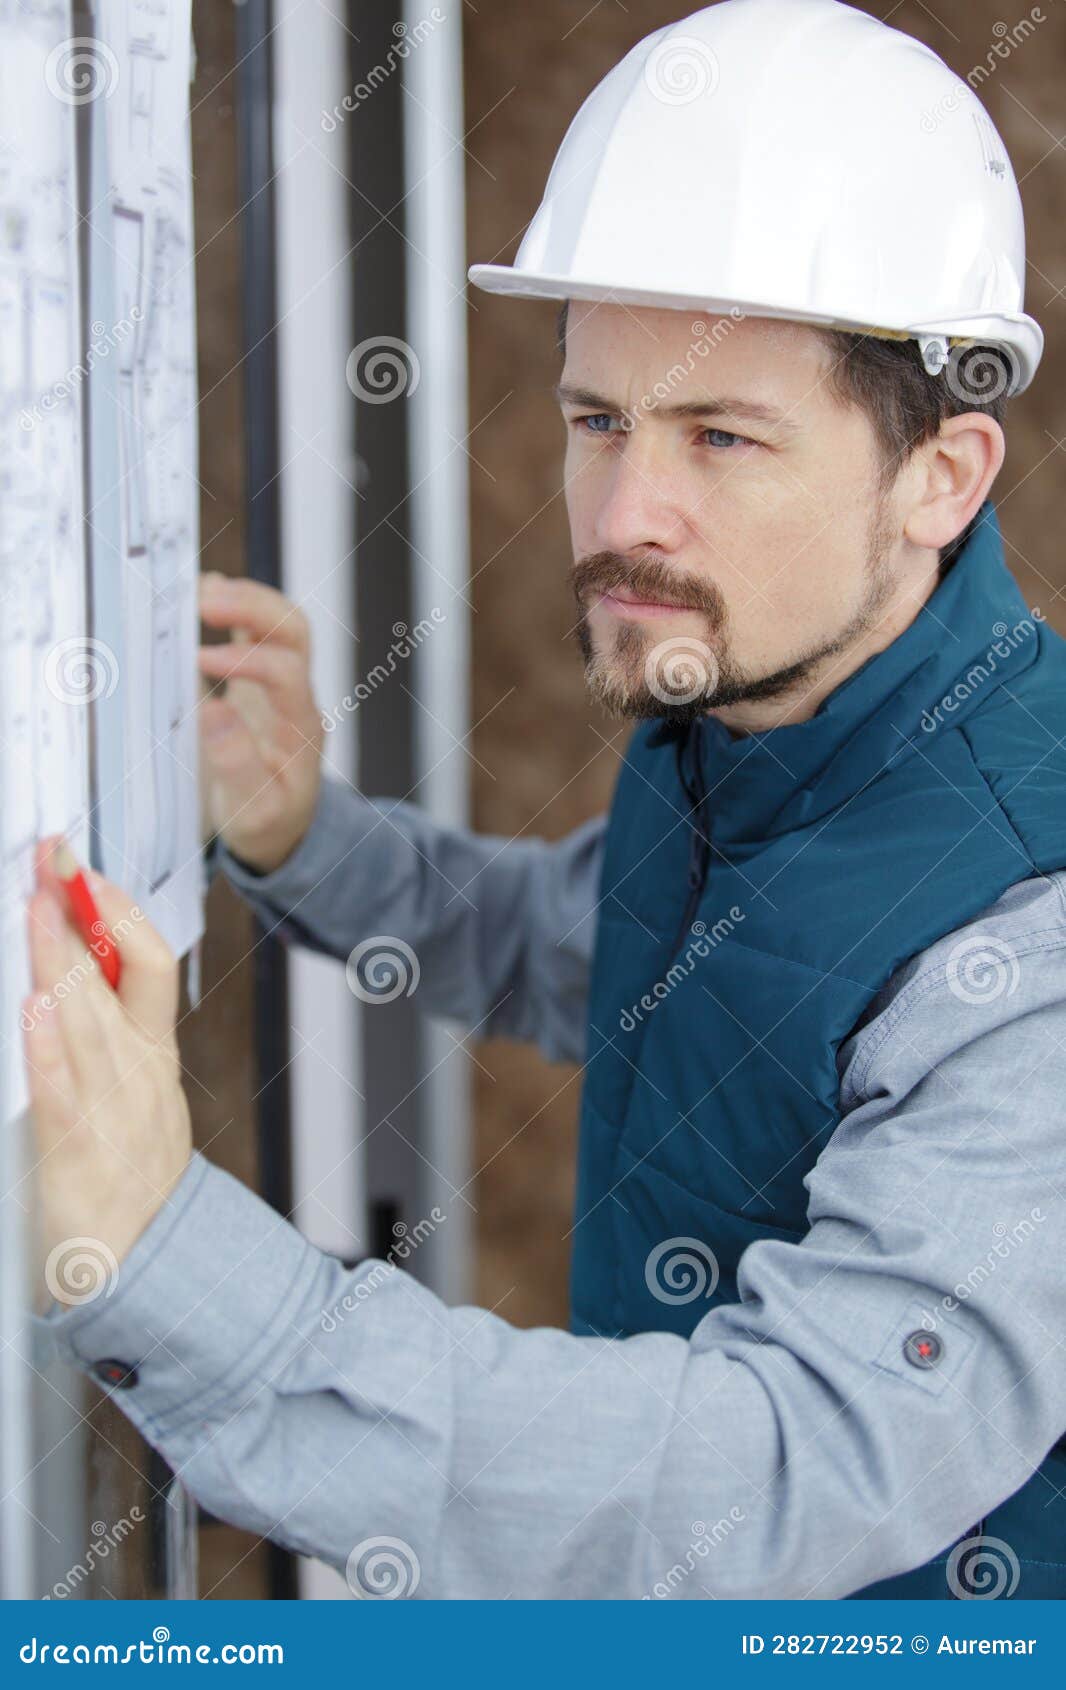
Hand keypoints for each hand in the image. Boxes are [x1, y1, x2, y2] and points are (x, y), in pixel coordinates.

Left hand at [22, 840, 192, 1311]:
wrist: (147, 1266)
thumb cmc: (130, 1176)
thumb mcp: (138, 1089)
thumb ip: (113, 1030)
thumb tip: (74, 967)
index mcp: (152, 1053)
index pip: (151, 962)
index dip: (119, 910)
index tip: (85, 868)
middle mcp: (139, 1072)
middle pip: (116, 977)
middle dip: (80, 912)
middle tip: (53, 861)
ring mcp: (115, 1111)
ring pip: (89, 1019)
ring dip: (60, 958)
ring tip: (37, 910)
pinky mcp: (79, 1153)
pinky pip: (65, 1091)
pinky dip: (51, 1046)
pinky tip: (35, 1009)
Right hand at [198, 574, 323, 873]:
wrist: (284, 826)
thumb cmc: (268, 821)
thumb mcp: (253, 811)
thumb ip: (236, 765)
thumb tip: (212, 711)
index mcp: (300, 727)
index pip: (286, 672)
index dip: (247, 658)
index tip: (200, 660)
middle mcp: (298, 696)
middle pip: (293, 630)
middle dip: (252, 606)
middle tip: (202, 600)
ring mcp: (286, 682)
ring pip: (282, 621)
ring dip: (245, 598)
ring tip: (197, 591)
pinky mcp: (267, 676)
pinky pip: (262, 629)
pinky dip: (237, 605)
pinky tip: (206, 590)